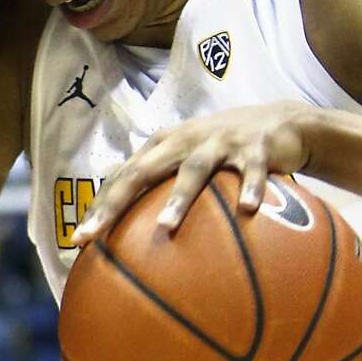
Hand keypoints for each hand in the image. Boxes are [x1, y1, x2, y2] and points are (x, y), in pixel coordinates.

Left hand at [73, 102, 311, 242]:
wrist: (282, 121)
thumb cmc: (226, 149)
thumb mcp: (189, 159)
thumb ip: (163, 185)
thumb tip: (134, 229)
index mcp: (163, 146)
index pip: (121, 177)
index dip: (98, 206)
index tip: (78, 239)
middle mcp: (185, 140)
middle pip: (142, 172)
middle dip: (114, 204)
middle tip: (94, 235)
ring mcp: (220, 142)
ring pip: (194, 170)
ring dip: (178, 198)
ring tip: (164, 227)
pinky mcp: (256, 148)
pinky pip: (253, 171)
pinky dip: (252, 188)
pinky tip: (249, 210)